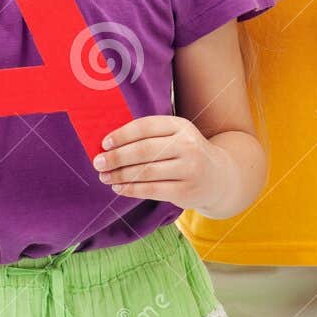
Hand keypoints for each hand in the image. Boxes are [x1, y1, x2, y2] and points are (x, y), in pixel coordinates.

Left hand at [95, 114, 231, 212]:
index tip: (104, 143)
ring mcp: (189, 169)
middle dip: (117, 157)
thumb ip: (149, 136)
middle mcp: (187, 145)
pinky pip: (152, 190)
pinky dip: (131, 189)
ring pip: (146, 172)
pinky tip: (118, 188)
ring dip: (120, 175)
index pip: (146, 127)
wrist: (218, 177)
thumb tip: (109, 143)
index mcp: (181, 126)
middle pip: (144, 150)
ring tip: (104, 177)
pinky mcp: (186, 191)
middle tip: (98, 162)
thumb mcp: (175, 136)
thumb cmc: (185, 153)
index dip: (122, 135)